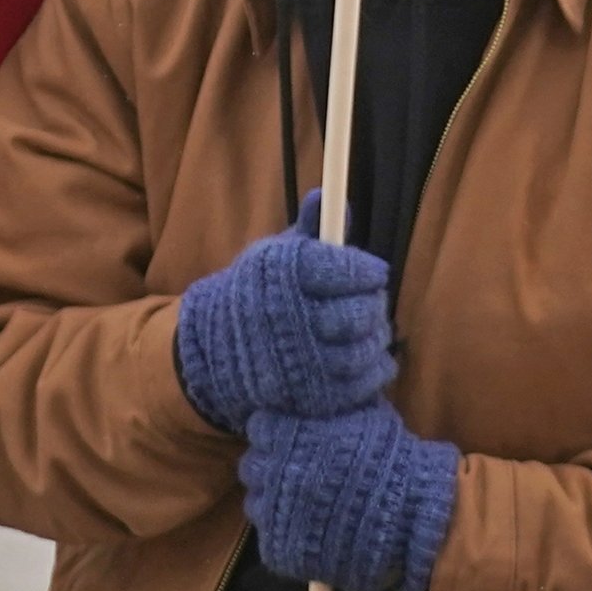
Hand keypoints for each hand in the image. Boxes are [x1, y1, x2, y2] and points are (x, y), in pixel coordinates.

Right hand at [177, 191, 392, 432]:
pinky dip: (375, 370)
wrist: (215, 348)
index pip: (341, 268)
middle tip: (373, 300)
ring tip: (371, 328)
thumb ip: (310, 227)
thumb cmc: (257, 292)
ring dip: (376, 337)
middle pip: (355, 312)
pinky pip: (359, 383)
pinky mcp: (308, 394)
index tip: (375, 272)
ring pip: (361, 349)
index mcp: (280, 273)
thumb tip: (329, 196)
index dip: (366, 270)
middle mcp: (288, 317)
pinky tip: (372, 358)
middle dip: (373, 304)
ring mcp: (298, 361)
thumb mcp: (275, 254)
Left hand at [240, 399, 458, 590]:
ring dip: (275, 502)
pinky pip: (271, 540)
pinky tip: (309, 531)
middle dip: (271, 467)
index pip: (260, 428)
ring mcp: (276, 514)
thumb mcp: (358, 415)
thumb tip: (317, 392)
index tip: (294, 440)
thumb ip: (327, 408)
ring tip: (303, 506)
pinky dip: (286, 535)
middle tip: (296, 474)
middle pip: (252, 467)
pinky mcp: (283, 550)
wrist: (410, 513)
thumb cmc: (388, 459)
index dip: (277, 434)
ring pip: (257, 504)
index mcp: (287, 435)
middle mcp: (273, 472)